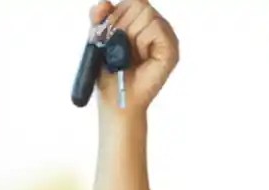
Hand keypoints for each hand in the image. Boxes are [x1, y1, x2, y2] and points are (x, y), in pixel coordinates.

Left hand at [90, 0, 178, 115]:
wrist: (115, 100)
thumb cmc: (109, 73)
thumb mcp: (98, 42)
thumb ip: (99, 20)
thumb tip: (103, 3)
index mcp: (139, 21)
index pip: (131, 1)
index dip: (116, 15)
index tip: (108, 35)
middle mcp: (155, 25)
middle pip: (139, 3)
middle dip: (121, 25)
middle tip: (118, 48)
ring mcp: (165, 36)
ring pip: (147, 13)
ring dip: (130, 36)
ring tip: (129, 55)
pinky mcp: (171, 47)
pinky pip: (155, 27)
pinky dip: (141, 42)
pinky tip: (140, 57)